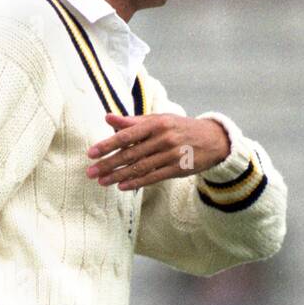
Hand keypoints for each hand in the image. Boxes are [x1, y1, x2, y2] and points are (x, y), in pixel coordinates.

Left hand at [86, 114, 229, 188]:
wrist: (212, 139)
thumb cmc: (178, 128)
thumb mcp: (158, 120)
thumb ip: (132, 122)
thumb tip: (107, 118)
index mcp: (156, 123)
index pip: (127, 135)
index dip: (107, 145)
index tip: (91, 153)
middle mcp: (163, 138)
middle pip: (130, 154)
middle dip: (108, 164)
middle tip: (91, 172)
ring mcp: (172, 154)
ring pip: (140, 167)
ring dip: (118, 176)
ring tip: (102, 182)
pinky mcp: (179, 168)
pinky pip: (153, 177)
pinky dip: (137, 182)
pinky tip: (122, 186)